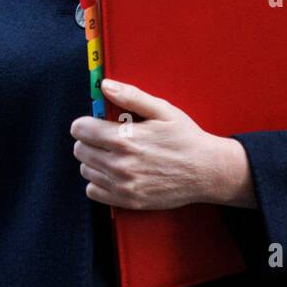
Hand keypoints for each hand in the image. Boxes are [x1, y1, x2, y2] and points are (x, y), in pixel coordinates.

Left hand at [69, 78, 246, 208]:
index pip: (80, 129)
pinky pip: (93, 191)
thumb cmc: (185, 137)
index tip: (96, 122)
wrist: (207, 171)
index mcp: (125, 139)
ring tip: (114, 154)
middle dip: (90, 139)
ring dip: (94, 160)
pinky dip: (99, 181)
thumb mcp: (162, 110)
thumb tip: (105, 85)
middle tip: (107, 137)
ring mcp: (123, 185)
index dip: (86, 122)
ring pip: (85, 170)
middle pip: (80, 149)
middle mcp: (120, 164)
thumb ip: (131, 96)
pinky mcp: (127, 201)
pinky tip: (116, 172)